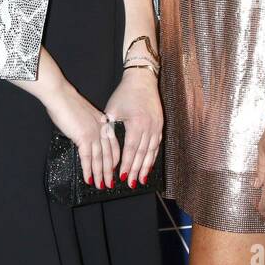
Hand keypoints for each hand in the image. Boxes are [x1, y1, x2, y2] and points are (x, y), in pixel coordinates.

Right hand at [43, 80, 120, 190]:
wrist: (60, 95)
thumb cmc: (67, 103)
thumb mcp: (83, 115)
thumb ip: (87, 127)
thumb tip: (84, 138)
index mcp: (103, 123)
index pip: (113, 145)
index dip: (114, 159)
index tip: (114, 169)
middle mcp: (102, 129)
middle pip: (108, 155)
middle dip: (109, 171)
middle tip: (110, 184)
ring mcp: (94, 133)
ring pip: (99, 159)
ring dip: (100, 174)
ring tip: (101, 186)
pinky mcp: (84, 137)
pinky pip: (87, 158)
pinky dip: (88, 170)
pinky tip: (89, 179)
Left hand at [105, 68, 162, 187]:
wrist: (142, 80)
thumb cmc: (125, 93)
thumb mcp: (113, 109)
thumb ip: (109, 128)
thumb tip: (104, 145)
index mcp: (136, 123)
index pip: (130, 149)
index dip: (126, 164)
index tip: (121, 177)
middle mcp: (149, 127)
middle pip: (142, 154)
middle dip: (136, 171)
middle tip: (131, 184)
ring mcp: (157, 126)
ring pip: (151, 151)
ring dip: (146, 167)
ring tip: (141, 180)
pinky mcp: (160, 124)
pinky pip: (157, 144)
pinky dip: (153, 156)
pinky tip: (149, 165)